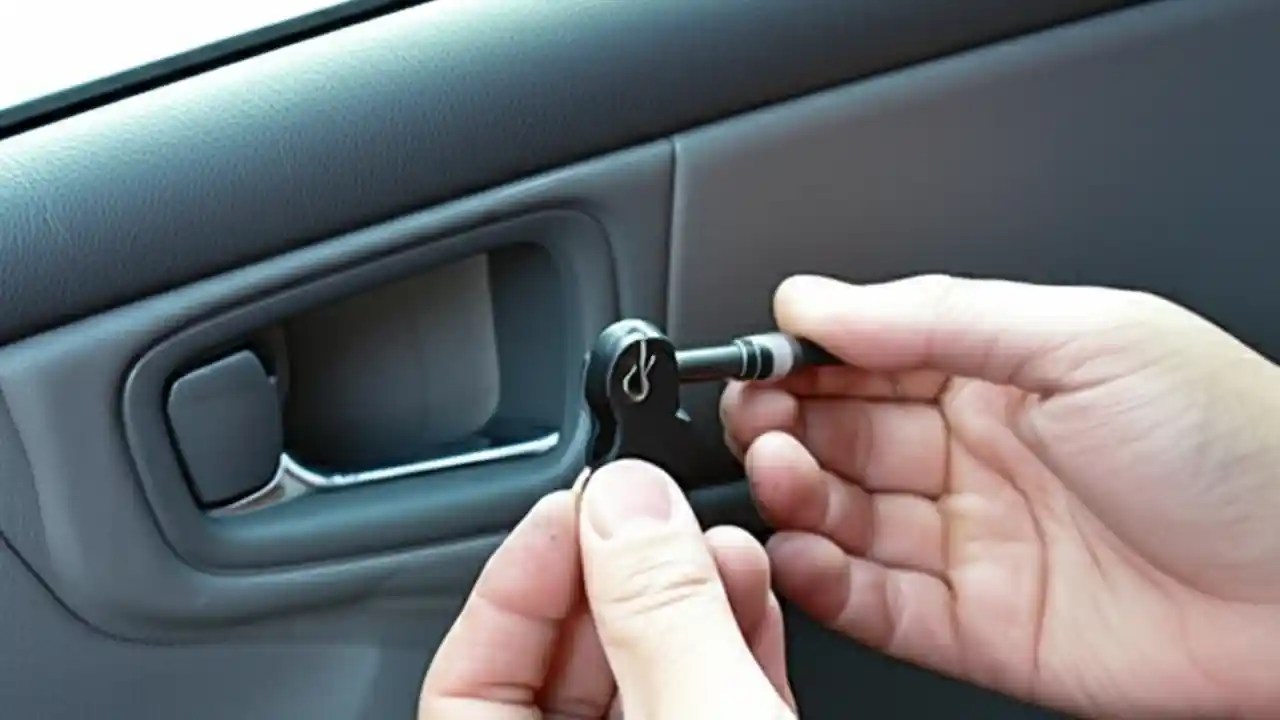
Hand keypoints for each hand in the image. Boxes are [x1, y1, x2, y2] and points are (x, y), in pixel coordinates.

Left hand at [419, 461, 795, 718]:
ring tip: (720, 542)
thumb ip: (661, 616)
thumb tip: (628, 507)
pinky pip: (708, 702)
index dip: (515, 580)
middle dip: (620, 574)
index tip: (575, 507)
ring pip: (646, 679)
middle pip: (564, 665)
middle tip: (654, 512)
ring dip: (687, 599)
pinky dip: (732, 647)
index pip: (465, 680)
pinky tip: (751, 593)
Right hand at [722, 274, 1279, 718]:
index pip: (869, 359)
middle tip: (757, 420)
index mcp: (999, 377)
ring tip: (779, 478)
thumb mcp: (1086, 340)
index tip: (755, 357)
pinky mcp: (980, 629)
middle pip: (844, 438)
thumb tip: (817, 298)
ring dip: (797, 498)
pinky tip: (802, 556)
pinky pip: (878, 607)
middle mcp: (976, 458)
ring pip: (847, 520)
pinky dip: (828, 585)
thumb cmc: (1238, 446)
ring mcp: (975, 544)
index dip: (805, 356)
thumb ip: (940, 317)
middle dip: (788, 425)